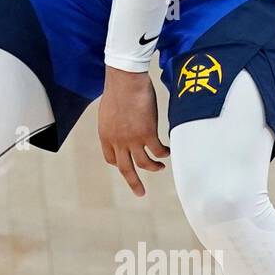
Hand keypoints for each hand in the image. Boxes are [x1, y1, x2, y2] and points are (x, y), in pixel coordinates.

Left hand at [97, 66, 168, 196]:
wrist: (125, 80)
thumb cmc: (118, 89)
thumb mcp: (109, 109)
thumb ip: (114, 121)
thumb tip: (122, 121)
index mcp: (105, 135)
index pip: (110, 157)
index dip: (119, 162)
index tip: (126, 163)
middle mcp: (117, 141)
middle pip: (125, 168)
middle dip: (133, 182)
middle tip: (140, 193)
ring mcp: (132, 139)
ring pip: (144, 163)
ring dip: (153, 168)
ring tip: (160, 168)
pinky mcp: (147, 134)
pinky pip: (158, 151)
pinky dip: (164, 154)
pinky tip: (169, 152)